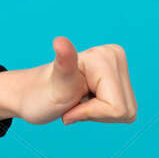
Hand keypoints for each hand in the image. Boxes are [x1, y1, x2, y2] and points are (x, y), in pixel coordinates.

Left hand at [0, 37, 136, 125]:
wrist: (32, 94)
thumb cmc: (40, 93)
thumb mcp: (55, 83)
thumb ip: (64, 63)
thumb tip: (60, 42)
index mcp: (106, 56)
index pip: (116, 106)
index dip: (91, 113)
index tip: (70, 104)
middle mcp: (116, 56)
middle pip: (124, 109)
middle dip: (96, 114)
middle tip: (72, 104)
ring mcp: (120, 67)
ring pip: (126, 112)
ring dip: (98, 115)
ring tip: (77, 103)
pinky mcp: (120, 79)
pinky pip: (123, 111)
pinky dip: (101, 113)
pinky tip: (85, 102)